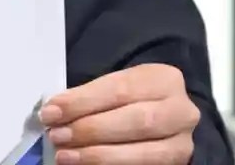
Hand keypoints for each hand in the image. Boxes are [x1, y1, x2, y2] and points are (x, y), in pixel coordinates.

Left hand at [40, 64, 199, 164]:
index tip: (51, 111)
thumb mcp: (114, 88)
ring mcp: (182, 142)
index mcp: (164, 79)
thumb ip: (89, 97)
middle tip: (57, 135)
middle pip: (136, 120)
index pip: (120, 88)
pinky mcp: (178, 164)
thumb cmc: (126, 100)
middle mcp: (181, 110)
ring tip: (65, 155)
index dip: (83, 101)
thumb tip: (53, 112)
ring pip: (145, 152)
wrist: (157, 118)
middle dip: (91, 129)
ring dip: (98, 154)